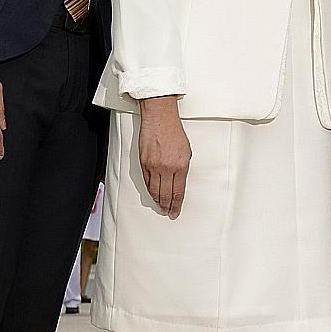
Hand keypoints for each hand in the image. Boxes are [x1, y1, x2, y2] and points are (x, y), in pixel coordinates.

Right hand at [138, 96, 191, 218]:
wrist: (160, 119)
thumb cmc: (174, 132)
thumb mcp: (186, 152)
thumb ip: (183, 168)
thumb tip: (179, 181)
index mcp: (180, 166)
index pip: (178, 193)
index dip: (177, 205)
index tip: (176, 211)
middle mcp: (166, 169)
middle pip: (165, 195)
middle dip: (167, 206)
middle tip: (168, 212)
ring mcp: (154, 167)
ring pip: (154, 191)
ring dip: (158, 200)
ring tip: (161, 206)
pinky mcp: (144, 163)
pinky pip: (146, 182)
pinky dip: (150, 190)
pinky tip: (153, 194)